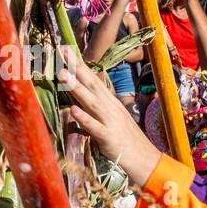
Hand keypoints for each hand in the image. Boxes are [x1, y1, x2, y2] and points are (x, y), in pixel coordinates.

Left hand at [58, 45, 160, 185]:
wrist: (144, 158)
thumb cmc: (124, 138)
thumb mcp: (109, 117)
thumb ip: (94, 107)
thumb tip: (77, 97)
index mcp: (109, 101)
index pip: (92, 79)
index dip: (79, 65)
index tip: (66, 49)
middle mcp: (109, 107)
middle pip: (91, 84)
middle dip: (76, 68)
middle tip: (62, 52)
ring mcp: (110, 121)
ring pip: (91, 102)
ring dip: (76, 88)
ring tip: (62, 75)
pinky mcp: (108, 137)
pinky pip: (94, 127)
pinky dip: (84, 118)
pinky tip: (73, 110)